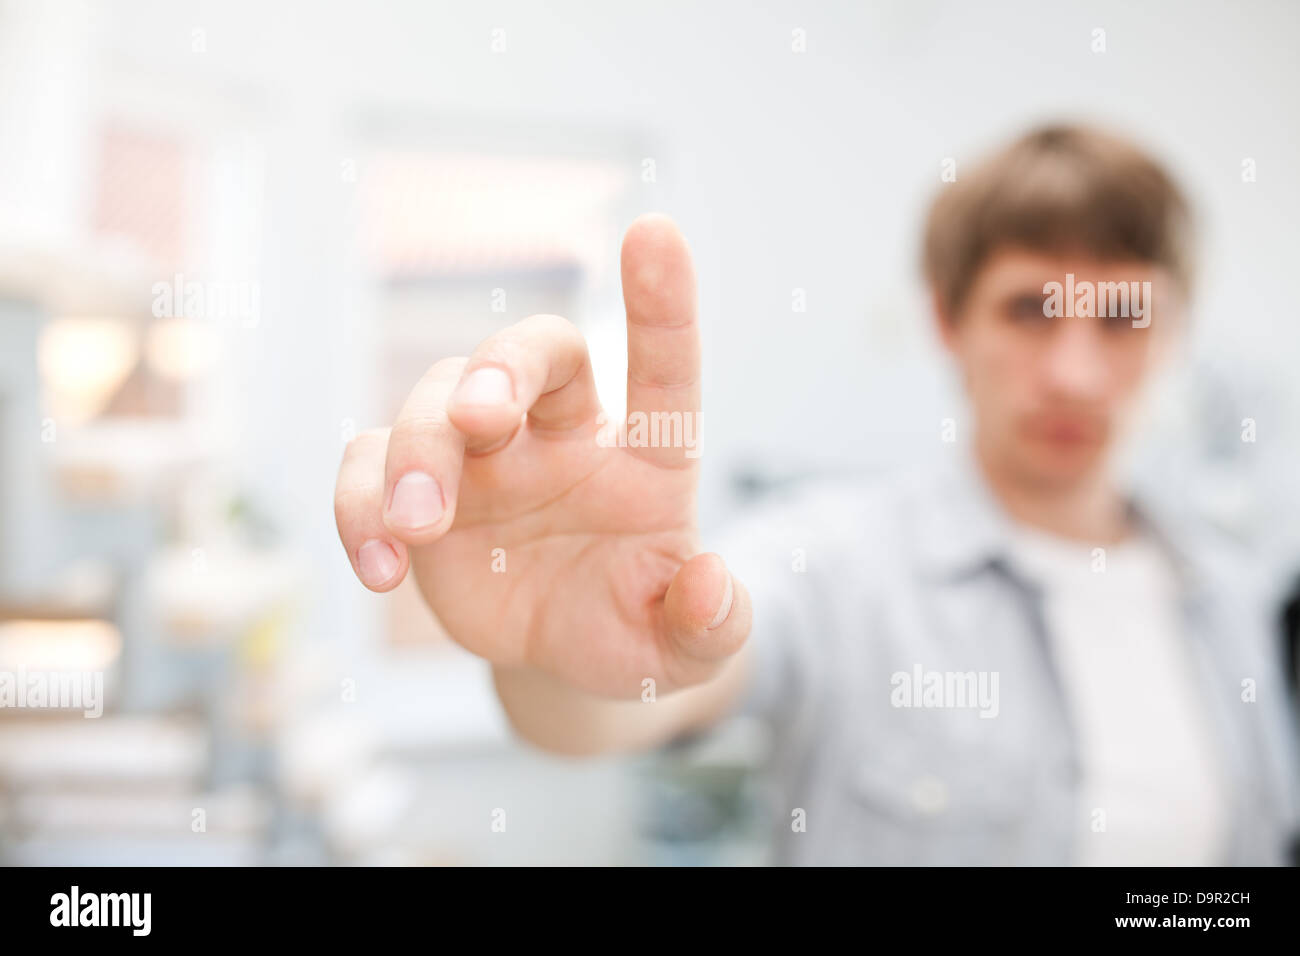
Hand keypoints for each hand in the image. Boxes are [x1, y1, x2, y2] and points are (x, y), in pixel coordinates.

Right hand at [333, 215, 751, 698]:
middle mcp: (560, 433)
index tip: (657, 232)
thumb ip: (710, 625)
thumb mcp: (681, 652)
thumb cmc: (628, 628)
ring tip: (421, 527)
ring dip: (418, 453)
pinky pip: (366, 464)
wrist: (556, 653)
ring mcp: (481, 457)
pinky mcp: (410, 490)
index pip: (662, 368)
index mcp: (643, 455)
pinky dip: (359, 505)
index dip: (660, 304)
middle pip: (532, 354)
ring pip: (434, 401)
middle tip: (479, 416)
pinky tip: (380, 565)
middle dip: (500, 369)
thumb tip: (710, 584)